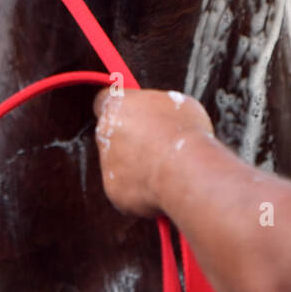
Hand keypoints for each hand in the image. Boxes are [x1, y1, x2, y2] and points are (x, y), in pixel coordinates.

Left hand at [93, 87, 214, 216]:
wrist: (187, 170)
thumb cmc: (186, 133)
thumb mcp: (175, 103)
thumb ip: (155, 106)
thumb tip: (159, 112)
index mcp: (116, 105)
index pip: (104, 101)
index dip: (120, 110)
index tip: (132, 114)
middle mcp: (104, 132)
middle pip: (111, 133)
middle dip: (129, 139)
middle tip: (155, 145)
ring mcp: (106, 163)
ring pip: (119, 163)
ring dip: (136, 165)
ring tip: (165, 167)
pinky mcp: (113, 189)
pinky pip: (126, 188)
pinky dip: (140, 189)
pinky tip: (160, 185)